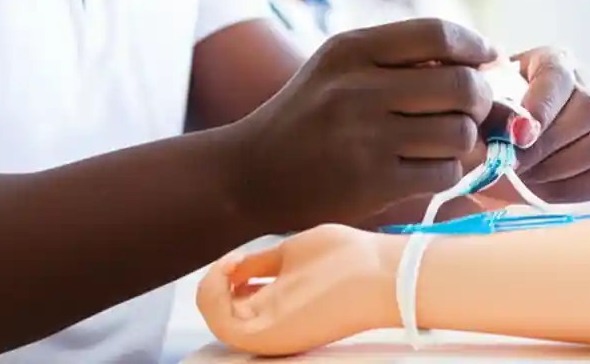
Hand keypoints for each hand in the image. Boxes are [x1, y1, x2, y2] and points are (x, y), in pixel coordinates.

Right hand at [198, 225, 389, 356]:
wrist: (381, 273)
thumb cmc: (351, 260)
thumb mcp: (296, 255)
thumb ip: (265, 264)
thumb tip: (238, 263)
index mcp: (280, 312)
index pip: (236, 306)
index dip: (224, 281)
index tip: (236, 258)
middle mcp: (271, 326)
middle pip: (222, 315)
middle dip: (212, 285)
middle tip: (230, 261)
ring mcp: (269, 332)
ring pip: (214, 322)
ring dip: (208, 290)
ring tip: (227, 264)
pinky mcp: (268, 333)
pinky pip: (220, 323)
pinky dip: (212, 294)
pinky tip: (231, 267)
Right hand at [224, 19, 497, 232]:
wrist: (251, 174)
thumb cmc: (308, 115)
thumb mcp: (339, 66)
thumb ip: (400, 57)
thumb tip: (485, 60)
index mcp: (352, 49)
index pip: (438, 33)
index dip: (474, 45)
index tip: (485, 58)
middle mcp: (359, 88)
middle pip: (462, 84)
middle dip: (479, 98)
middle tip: (471, 108)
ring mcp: (367, 138)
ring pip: (459, 132)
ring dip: (464, 138)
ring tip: (443, 139)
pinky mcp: (373, 183)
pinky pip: (443, 172)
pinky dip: (445, 170)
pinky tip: (424, 166)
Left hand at [483, 48, 589, 203]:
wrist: (494, 132)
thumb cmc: (487, 107)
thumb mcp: (482, 97)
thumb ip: (490, 110)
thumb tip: (506, 135)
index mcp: (555, 61)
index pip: (558, 76)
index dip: (541, 107)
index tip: (516, 135)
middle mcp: (585, 87)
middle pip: (587, 112)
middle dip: (544, 145)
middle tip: (511, 162)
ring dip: (553, 169)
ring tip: (521, 174)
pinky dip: (568, 190)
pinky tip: (538, 187)